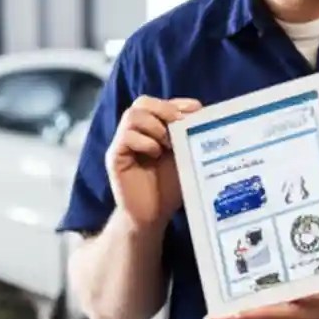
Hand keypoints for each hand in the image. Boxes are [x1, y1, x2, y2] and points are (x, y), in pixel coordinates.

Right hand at [107, 95, 201, 230]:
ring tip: (167, 143)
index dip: (178, 104)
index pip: (161, 103)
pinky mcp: (115, 157)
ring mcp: (123, 143)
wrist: (153, 216)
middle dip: (165, 109)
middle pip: (143, 102)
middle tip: (180, 123)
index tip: (196, 111)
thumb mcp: (184, 157)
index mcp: (153, 128)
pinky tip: (156, 153)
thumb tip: (203, 115)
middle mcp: (135, 132)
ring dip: (154, 125)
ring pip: (132, 115)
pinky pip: (126, 137)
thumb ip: (189, 136)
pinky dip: (144, 141)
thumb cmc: (170, 187)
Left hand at [205, 280, 318, 318]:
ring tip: (225, 302)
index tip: (219, 317)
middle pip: (260, 316)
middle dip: (235, 318)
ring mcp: (299, 310)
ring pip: (267, 310)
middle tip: (209, 318)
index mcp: (304, 310)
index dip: (244, 314)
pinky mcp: (305, 303)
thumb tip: (306, 292)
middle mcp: (296, 312)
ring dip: (247, 307)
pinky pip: (279, 302)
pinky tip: (256, 289)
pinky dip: (265, 298)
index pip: (268, 313)